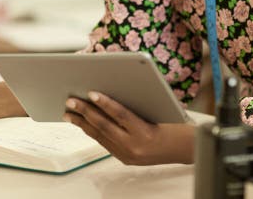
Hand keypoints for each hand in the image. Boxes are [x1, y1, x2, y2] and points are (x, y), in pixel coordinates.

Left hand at [63, 91, 194, 164]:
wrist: (184, 148)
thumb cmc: (172, 124)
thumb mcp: (156, 110)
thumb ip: (134, 104)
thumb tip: (108, 93)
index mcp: (145, 132)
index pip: (121, 115)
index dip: (105, 103)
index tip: (91, 93)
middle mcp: (135, 147)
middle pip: (105, 126)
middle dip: (85, 112)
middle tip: (70, 101)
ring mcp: (128, 155)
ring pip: (100, 136)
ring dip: (83, 123)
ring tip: (69, 113)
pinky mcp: (125, 159)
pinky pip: (104, 143)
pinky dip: (92, 131)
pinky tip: (82, 123)